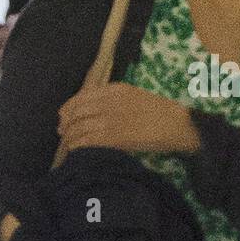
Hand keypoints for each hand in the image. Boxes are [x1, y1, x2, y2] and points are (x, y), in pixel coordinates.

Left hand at [57, 83, 199, 156]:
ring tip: (67, 143)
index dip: (68, 107)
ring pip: (78, 127)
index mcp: (114, 89)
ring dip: (69, 137)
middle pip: (76, 112)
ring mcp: (110, 119)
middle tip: (62, 132)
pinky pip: (86, 141)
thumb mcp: (134, 96)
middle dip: (66, 123)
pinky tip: (75, 150)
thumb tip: (93, 110)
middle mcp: (108, 102)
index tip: (63, 115)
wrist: (177, 124)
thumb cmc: (160, 112)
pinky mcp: (113, 137)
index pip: (81, 97)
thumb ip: (113, 100)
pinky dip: (77, 146)